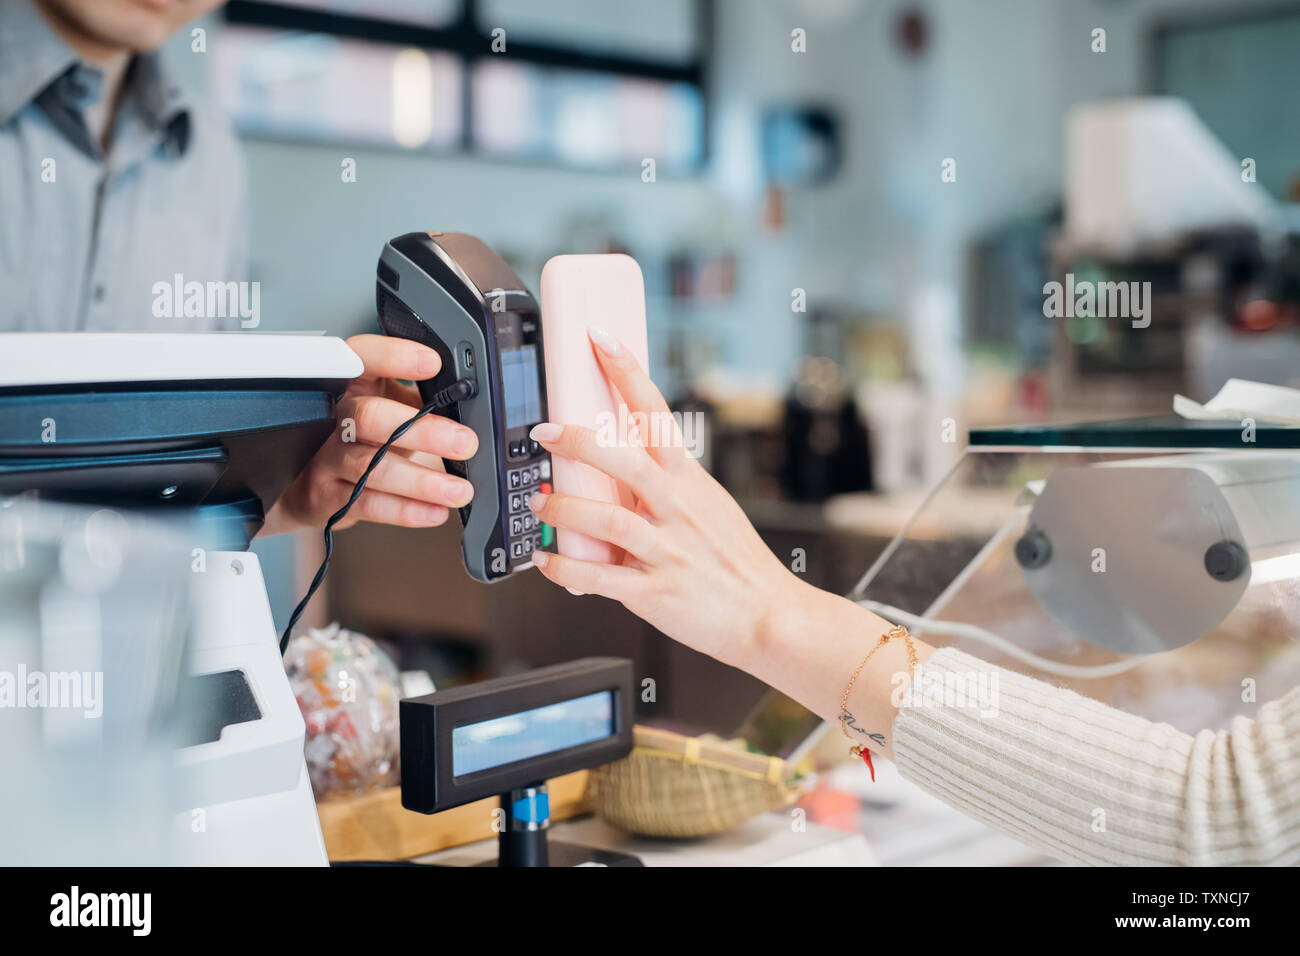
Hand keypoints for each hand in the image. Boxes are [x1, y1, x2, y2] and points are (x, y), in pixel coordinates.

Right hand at [261, 334, 477, 535]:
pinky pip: (368, 505)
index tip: (432, 363)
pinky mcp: (326, 496)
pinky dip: (407, 510)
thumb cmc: (363, 439)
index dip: (394, 356)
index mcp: (351, 386)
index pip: (362, 358)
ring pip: (370, 467)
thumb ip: (419, 402)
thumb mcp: (389, 408)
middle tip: (465, 443)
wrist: (310, 485)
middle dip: (423, 431)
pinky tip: (435, 511)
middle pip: (370, 417)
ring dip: (421, 481)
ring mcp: (326, 458)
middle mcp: (333, 418)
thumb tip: (467, 407)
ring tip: (459, 490)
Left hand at [525, 326, 802, 668]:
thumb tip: (615, 462)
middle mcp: (678, 509)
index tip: (600, 338)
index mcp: (689, 481)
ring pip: (610, 521)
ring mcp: (667, 551)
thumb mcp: (707, 507)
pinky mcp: (655, 592)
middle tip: (545, 432)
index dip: (626, 372)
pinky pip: (602, 579)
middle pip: (627, 462)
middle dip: (579, 442)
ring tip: (538, 503)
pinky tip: (546, 561)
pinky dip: (567, 569)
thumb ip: (664, 485)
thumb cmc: (735, 561)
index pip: (656, 413)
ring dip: (565, 510)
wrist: (769, 615)